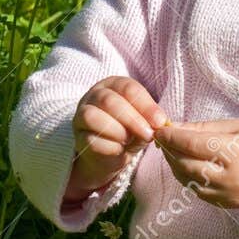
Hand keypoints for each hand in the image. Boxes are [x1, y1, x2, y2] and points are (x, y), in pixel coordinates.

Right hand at [67, 76, 168, 201]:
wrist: (112, 153)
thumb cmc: (130, 130)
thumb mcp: (144, 121)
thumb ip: (151, 119)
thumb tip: (160, 123)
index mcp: (114, 85)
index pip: (128, 88)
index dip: (146, 105)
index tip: (160, 122)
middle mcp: (94, 96)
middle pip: (109, 101)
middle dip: (132, 119)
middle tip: (148, 134)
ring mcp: (81, 115)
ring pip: (92, 116)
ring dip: (116, 130)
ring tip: (128, 140)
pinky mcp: (78, 138)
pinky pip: (89, 140)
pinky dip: (108, 146)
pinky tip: (119, 150)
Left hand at [153, 118, 238, 210]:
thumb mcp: (235, 126)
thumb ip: (202, 128)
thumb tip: (173, 127)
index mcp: (234, 153)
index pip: (193, 144)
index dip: (172, 137)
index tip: (159, 130)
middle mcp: (229, 177)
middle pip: (186, 164)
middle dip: (169, 151)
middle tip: (162, 140)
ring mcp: (227, 194)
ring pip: (188, 180)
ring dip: (175, 165)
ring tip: (172, 151)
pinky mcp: (225, 204)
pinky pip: (197, 191)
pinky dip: (186, 178)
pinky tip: (185, 165)